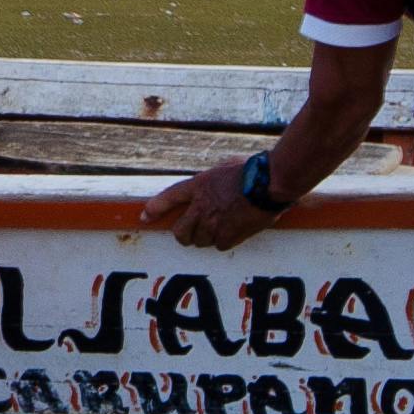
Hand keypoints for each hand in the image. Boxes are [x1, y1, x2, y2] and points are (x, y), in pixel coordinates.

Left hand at [136, 154, 279, 251]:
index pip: (169, 197)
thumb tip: (209, 187)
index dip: (155, 208)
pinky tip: (234, 231)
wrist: (268, 183)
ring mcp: (212, 223)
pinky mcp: (227, 235)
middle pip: (180, 232)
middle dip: (184, 234)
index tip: (145, 217)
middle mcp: (201, 206)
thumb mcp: (223, 168)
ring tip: (220, 228)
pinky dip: (224, 241)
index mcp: (198, 186)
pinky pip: (219, 245)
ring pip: (199, 241)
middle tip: (192, 232)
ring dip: (206, 237)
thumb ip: (210, 181)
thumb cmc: (252, 171)